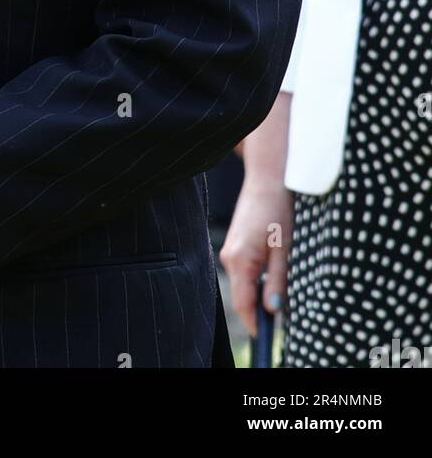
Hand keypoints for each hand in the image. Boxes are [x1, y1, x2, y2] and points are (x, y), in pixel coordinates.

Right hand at [219, 179, 292, 336]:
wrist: (267, 177)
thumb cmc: (278, 209)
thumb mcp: (285, 248)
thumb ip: (278, 280)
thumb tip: (273, 310)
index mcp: (241, 260)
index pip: (243, 304)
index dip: (254, 325)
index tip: (266, 338)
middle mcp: (229, 257)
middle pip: (242, 296)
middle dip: (258, 312)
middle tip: (279, 321)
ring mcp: (230, 250)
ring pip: (243, 283)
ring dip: (258, 293)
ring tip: (280, 294)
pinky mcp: (235, 244)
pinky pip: (243, 270)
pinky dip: (256, 279)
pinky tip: (273, 271)